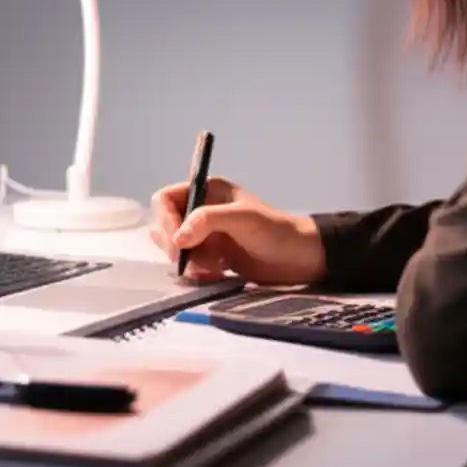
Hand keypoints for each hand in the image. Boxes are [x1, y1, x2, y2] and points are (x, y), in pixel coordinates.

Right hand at [149, 177, 326, 284]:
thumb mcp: (242, 218)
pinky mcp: (211, 256)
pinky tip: (215, 275)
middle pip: (166, 225)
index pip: (165, 199)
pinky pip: (188, 263)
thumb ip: (207, 221)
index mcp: (206, 191)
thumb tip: (177, 238)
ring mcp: (205, 235)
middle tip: (189, 261)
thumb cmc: (276, 231)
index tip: (178, 242)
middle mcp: (201, 210)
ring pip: (175, 248)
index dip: (166, 220)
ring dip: (187, 262)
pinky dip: (196, 272)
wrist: (301, 259)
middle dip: (175, 246)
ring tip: (210, 270)